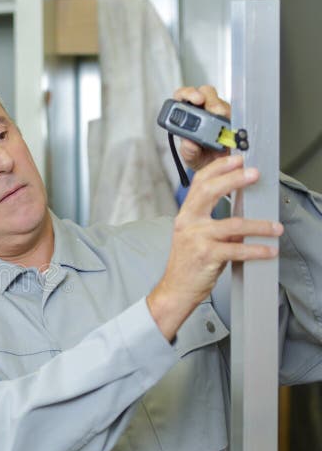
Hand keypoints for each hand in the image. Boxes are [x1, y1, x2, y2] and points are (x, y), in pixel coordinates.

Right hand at [146, 155, 282, 340]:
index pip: (198, 184)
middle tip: (253, 174)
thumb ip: (214, 223)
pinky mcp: (207, 256)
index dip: (217, 169)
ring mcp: (197, 239)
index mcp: (185, 216)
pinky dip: (256, 250)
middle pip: (209, 192)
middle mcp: (188, 224)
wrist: (175, 289)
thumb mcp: (195, 237)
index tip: (236, 160)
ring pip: (233, 225)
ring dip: (259, 225)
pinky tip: (268, 250)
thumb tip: (241, 214)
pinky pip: (237, 250)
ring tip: (275, 227)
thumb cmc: (186, 264)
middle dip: (233, 180)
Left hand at [172, 85, 231, 170]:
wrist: (215, 169)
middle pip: (205, 93)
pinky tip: (232, 128)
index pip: (183, 96)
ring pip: (222, 102)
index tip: (195, 99)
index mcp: (186, 117)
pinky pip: (236, 114)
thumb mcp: (191, 157)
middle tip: (213, 110)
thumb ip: (188, 150)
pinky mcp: (233, 120)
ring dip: (222, 109)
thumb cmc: (200, 157)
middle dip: (209, 99)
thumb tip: (188, 142)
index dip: (187, 93)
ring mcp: (219, 114)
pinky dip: (234, 119)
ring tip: (222, 119)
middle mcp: (203, 112)